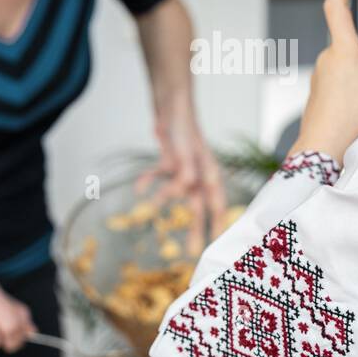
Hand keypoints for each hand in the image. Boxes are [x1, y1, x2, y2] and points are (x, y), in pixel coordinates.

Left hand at [135, 95, 227, 255]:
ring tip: (165, 229)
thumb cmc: (184, 124)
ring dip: (170, 209)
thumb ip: (186, 170)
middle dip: (197, 228)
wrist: (171, 105)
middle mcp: (200, 174)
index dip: (219, 224)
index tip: (218, 244)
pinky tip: (138, 189)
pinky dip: (149, 182)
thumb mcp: (186, 149)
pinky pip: (159, 178)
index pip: (218, 204)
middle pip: (199, 206)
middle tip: (194, 251)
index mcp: (210, 173)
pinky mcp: (170, 164)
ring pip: (179, 197)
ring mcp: (185, 170)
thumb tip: (186, 189)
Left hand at [290, 0, 357, 163]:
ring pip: (348, 62)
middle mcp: (328, 57)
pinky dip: (356, 84)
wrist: (321, 147)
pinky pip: (342, 78)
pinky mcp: (320, 90)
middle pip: (350, 39)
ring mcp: (321, 74)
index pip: (335, 5)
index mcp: (342, 49)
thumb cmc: (350, 119)